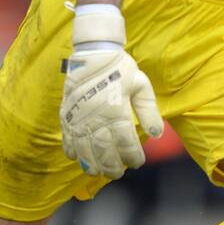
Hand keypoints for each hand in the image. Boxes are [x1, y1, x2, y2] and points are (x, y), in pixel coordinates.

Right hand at [60, 4, 162, 179]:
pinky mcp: (67, 114)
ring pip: (84, 150)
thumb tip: (156, 134)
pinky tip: (77, 158)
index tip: (138, 162)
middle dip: (112, 167)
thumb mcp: (141, 85)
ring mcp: (79, 117)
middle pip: (104, 152)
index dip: (133, 157)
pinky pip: (67, 138)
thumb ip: (149, 111)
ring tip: (98, 172)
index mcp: (117, 111)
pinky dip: (71, 151)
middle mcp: (96, 117)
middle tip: (118, 173)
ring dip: (92, 164)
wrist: (94, 51)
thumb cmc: (121, 68)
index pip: (126, 144)